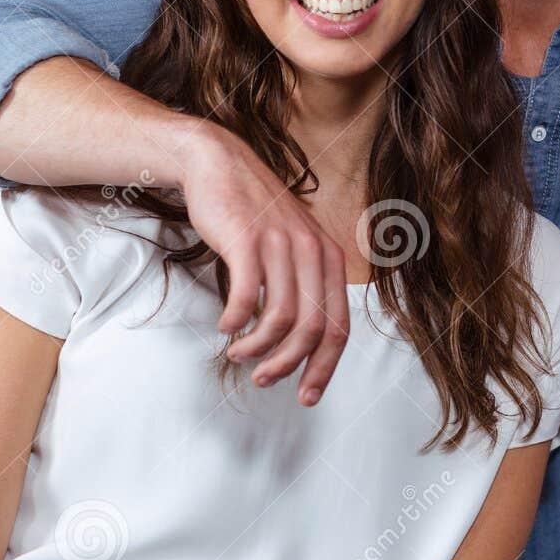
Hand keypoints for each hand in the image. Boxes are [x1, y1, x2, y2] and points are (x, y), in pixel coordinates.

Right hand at [173, 121, 348, 402]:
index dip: (324, 367)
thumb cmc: (254, 214)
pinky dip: (236, 321)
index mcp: (330, 259)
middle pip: (313, 328)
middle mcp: (313, 251)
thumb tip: (297, 342)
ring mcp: (281, 244)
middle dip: (290, 365)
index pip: (339, 326)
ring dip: (258, 348)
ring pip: (281, 318)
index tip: (306, 395)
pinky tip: (225, 327)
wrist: (219, 164)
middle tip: (264, 380)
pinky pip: (248, 295)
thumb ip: (301, 285)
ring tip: (240, 355)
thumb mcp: (292, 247)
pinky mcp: (248, 239)